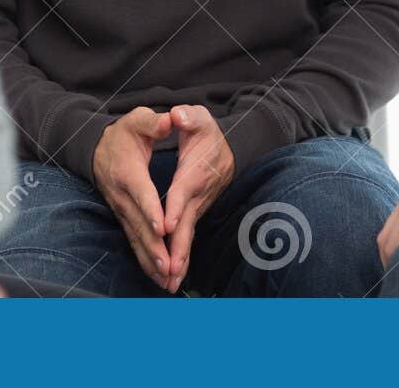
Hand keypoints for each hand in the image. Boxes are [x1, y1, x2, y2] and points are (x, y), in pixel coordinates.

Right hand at [92, 106, 173, 288]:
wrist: (96, 147)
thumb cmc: (123, 133)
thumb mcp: (137, 120)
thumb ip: (153, 122)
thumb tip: (169, 120)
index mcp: (129, 171)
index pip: (141, 193)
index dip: (151, 209)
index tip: (162, 226)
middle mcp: (122, 195)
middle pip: (139, 223)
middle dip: (154, 246)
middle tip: (168, 265)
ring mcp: (121, 209)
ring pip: (136, 237)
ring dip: (150, 259)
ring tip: (166, 279)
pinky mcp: (123, 217)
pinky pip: (134, 241)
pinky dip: (145, 260)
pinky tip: (157, 276)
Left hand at [161, 104, 233, 292]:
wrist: (229, 147)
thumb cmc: (207, 132)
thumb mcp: (198, 118)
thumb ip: (187, 117)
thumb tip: (177, 115)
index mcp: (195, 171)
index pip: (184, 191)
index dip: (176, 207)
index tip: (168, 226)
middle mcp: (198, 194)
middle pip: (187, 223)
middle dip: (179, 248)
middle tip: (170, 271)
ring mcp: (198, 206)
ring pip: (188, 235)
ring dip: (180, 260)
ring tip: (170, 283)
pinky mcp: (195, 213)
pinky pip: (186, 237)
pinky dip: (180, 258)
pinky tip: (172, 276)